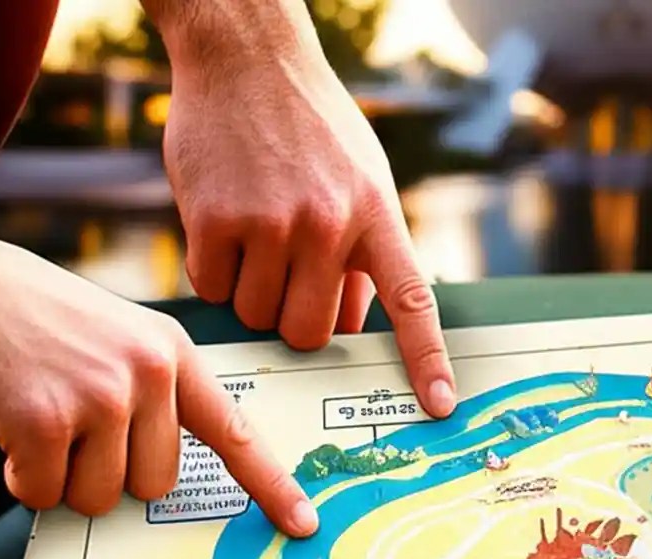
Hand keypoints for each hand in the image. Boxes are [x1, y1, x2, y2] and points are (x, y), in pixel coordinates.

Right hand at [0, 232, 316, 536]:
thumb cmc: (29, 314)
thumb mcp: (114, 337)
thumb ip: (150, 392)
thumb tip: (159, 469)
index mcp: (171, 352)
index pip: (234, 430)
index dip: (270, 483)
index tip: (300, 521)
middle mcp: (149, 371)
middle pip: (156, 483)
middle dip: (108, 471)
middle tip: (70, 424)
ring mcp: (101, 394)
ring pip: (99, 496)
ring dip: (60, 475)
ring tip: (36, 416)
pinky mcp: (46, 419)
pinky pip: (44, 494)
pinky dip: (20, 475)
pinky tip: (6, 423)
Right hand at [163, 50, 455, 417]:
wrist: (247, 58)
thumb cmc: (313, 128)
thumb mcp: (363, 180)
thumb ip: (363, 252)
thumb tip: (355, 327)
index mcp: (377, 216)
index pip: (411, 303)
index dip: (427, 360)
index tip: (440, 406)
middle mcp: (331, 224)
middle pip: (311, 332)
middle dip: (297, 321)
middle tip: (289, 284)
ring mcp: (273, 223)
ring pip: (257, 317)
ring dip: (252, 295)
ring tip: (256, 241)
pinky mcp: (215, 219)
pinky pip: (212, 290)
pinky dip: (214, 274)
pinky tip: (223, 229)